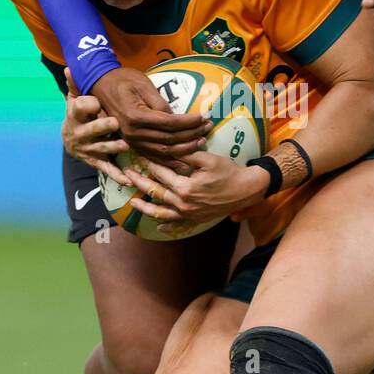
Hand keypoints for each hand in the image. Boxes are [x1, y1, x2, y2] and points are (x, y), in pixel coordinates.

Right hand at [62, 68, 130, 184]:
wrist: (70, 139)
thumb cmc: (79, 115)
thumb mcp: (75, 99)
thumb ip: (75, 85)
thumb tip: (68, 68)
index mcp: (76, 115)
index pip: (80, 108)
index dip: (87, 105)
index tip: (95, 102)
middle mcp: (80, 133)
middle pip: (92, 129)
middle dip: (102, 126)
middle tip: (114, 122)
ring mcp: (88, 148)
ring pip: (101, 148)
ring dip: (113, 147)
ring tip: (125, 145)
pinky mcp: (95, 161)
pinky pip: (107, 168)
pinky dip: (116, 174)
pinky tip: (128, 179)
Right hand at [90, 67, 211, 162]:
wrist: (100, 84)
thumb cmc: (123, 80)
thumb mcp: (143, 84)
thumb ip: (160, 103)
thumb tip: (177, 117)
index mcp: (136, 116)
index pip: (170, 124)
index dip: (190, 122)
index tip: (204, 117)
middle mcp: (133, 133)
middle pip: (169, 139)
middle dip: (192, 135)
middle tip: (208, 127)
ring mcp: (131, 141)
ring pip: (163, 151)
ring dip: (185, 149)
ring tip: (201, 141)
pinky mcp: (131, 144)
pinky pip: (153, 156)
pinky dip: (170, 160)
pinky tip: (184, 161)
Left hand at [123, 152, 270, 235]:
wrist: (246, 190)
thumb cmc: (228, 172)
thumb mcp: (208, 159)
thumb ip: (186, 155)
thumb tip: (169, 147)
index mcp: (185, 187)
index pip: (161, 173)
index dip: (148, 162)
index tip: (138, 155)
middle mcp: (183, 203)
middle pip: (155, 192)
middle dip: (139, 182)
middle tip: (127, 174)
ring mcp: (188, 213)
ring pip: (160, 212)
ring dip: (144, 207)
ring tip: (132, 202)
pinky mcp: (194, 219)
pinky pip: (176, 224)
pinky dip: (165, 225)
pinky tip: (157, 224)